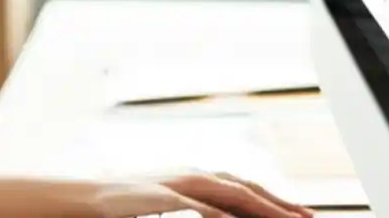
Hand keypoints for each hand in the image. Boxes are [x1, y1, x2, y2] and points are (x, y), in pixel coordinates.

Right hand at [89, 171, 312, 217]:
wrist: (88, 198)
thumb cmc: (125, 206)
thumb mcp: (167, 204)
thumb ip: (196, 207)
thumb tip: (223, 215)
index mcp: (195, 178)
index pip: (244, 187)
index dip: (274, 200)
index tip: (300, 215)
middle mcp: (192, 176)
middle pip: (245, 188)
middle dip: (279, 203)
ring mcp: (178, 184)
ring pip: (230, 193)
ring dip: (262, 207)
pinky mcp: (162, 195)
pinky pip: (198, 207)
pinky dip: (220, 215)